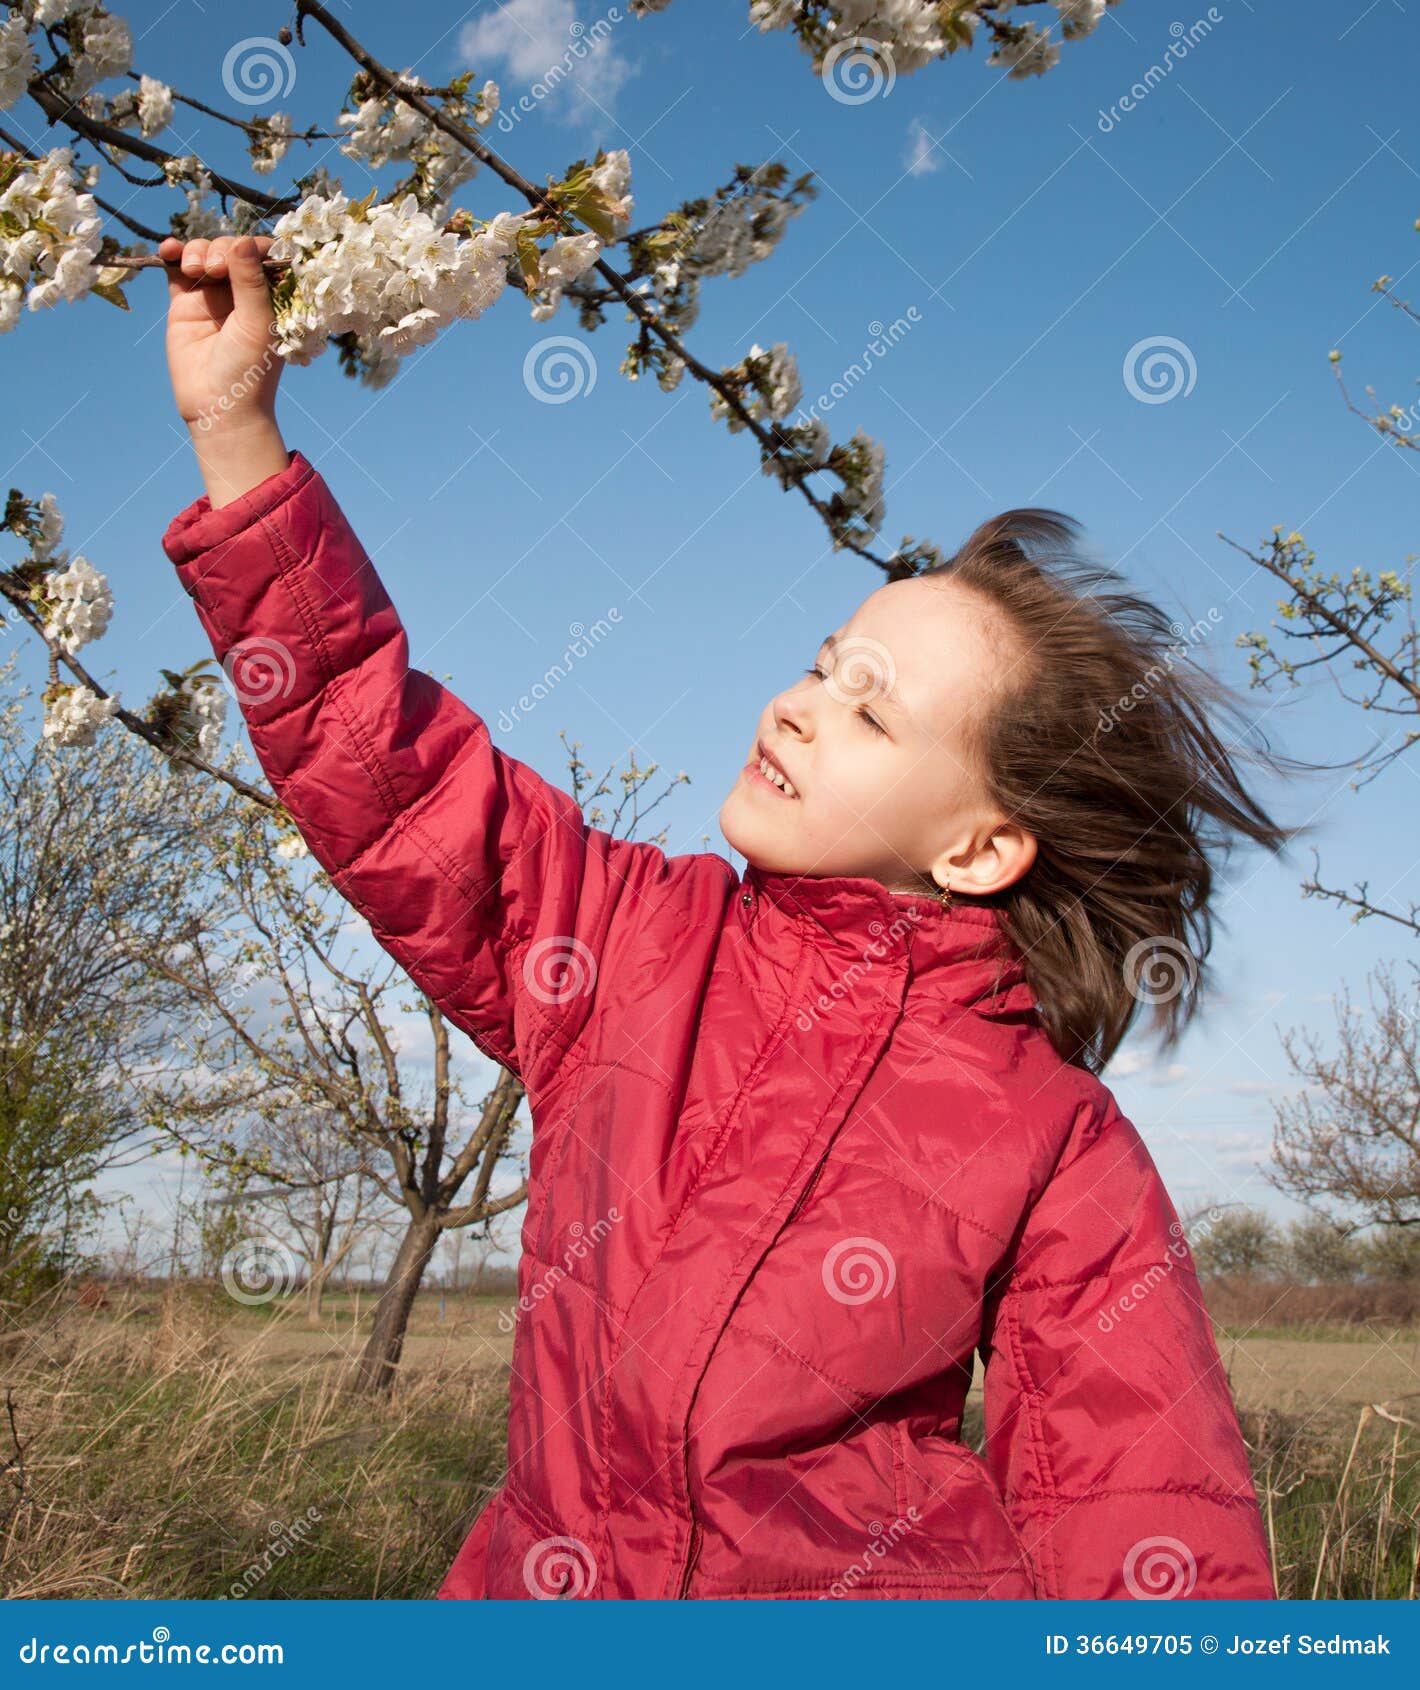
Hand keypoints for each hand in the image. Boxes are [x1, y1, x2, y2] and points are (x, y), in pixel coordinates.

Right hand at [158, 234, 284, 432]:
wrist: (218, 405)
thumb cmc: (249, 369)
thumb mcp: (257, 322)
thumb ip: (251, 281)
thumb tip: (244, 241)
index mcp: (269, 296)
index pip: (263, 256)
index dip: (252, 245)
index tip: (243, 250)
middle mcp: (241, 292)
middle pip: (230, 248)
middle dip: (221, 248)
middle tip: (215, 269)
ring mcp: (212, 295)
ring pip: (204, 253)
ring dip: (198, 250)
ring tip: (196, 269)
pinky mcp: (184, 303)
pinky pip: (176, 268)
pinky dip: (173, 253)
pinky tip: (169, 249)